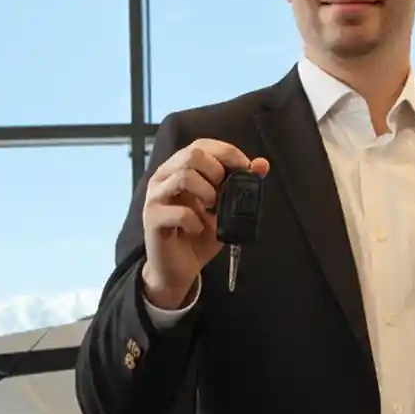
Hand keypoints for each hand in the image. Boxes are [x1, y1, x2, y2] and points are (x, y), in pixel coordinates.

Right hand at [141, 139, 269, 307]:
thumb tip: (262, 164)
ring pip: (183, 176)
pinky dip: (196, 221)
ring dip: (207, 193)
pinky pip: (179, 212)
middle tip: (223, 192)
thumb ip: (240, 185)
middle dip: (216, 171)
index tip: (244, 169)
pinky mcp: (153, 219)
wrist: (179, 269)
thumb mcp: (225, 208)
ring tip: (212, 209)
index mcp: (180, 168)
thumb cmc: (200, 234)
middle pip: (192, 154)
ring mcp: (155, 197)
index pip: (201, 145)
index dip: (226, 152)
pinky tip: (199, 229)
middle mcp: (164, 177)